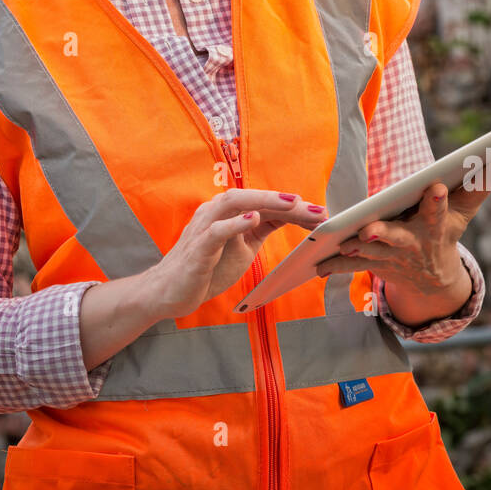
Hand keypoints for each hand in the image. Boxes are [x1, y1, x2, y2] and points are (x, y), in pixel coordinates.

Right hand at [143, 187, 326, 319]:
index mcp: (227, 213)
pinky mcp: (198, 247)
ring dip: (264, 201)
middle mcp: (215, 212)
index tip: (321, 213)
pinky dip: (236, 223)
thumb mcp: (242, 248)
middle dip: (285, 201)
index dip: (293, 207)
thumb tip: (289, 217)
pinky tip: (253, 218)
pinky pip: (217, 231)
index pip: (263, 204)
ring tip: (292, 203)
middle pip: (252, 197)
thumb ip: (259, 230)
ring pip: (234, 203)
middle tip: (316, 208)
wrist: (169, 292)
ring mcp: (205, 227)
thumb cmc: (206, 268)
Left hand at [314, 156, 490, 297]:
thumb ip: (480, 184)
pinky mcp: (373, 265)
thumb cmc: (446, 230)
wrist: (432, 279)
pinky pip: (351, 266)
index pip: (438, 211)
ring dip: (354, 249)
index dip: (437, 200)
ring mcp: (391, 258)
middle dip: (384, 233)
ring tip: (338, 242)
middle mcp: (412, 244)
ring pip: (370, 253)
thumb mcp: (464, 210)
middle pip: (397, 237)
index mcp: (435, 227)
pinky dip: (335, 265)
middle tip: (368, 229)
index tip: (436, 187)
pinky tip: (317, 264)